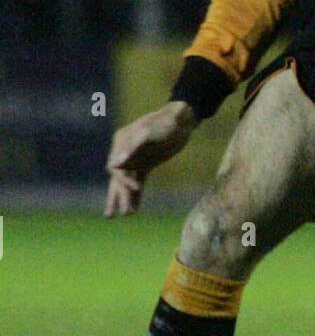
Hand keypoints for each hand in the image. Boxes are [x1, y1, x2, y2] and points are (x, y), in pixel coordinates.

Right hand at [105, 101, 195, 216]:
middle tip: (112, 216)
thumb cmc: (166, 122)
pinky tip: (135, 208)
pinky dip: (137, 194)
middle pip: (117, 178)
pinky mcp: (147, 163)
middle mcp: (125, 151)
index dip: (123, 180)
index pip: (116, 167)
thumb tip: (114, 164)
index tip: (136, 188)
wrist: (182, 120)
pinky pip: (139, 180)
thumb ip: (132, 148)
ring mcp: (136, 158)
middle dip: (115, 196)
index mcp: (122, 141)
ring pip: (127, 182)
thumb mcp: (149, 133)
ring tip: (125, 215)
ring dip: (125, 198)